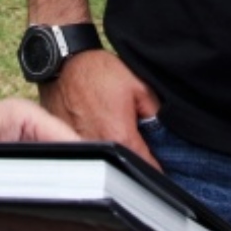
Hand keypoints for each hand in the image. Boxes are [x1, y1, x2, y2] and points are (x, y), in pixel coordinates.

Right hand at [39, 50, 161, 164]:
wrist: (65, 62)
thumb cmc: (100, 72)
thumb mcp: (140, 87)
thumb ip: (156, 115)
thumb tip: (165, 135)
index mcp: (120, 137)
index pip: (145, 167)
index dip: (156, 167)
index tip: (160, 164)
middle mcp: (98, 146)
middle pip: (123, 165)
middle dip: (134, 158)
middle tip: (137, 139)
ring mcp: (79, 145)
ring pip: (103, 159)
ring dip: (112, 151)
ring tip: (111, 126)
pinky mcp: (64, 140)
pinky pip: (85, 150)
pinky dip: (93, 143)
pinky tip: (95, 124)